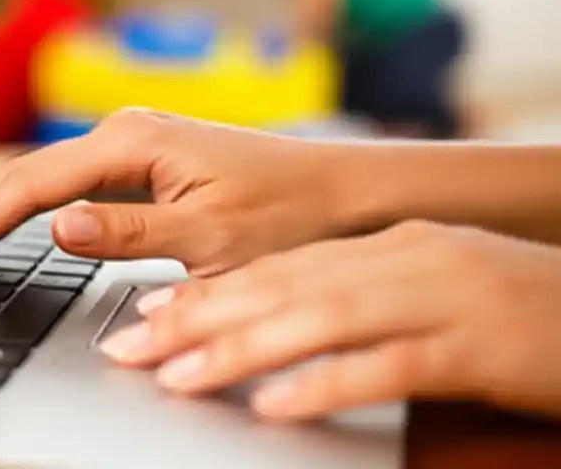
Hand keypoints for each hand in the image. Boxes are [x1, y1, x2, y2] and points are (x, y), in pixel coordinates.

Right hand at [0, 110, 356, 279]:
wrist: (343, 190)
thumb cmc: (291, 216)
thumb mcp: (214, 238)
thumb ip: (131, 233)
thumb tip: (53, 227)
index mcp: (132, 142)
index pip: (30, 189)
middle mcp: (122, 130)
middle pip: (18, 177)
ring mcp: (128, 141)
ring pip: (35, 179)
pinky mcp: (137, 158)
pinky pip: (60, 183)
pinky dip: (18, 209)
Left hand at [100, 221, 560, 420]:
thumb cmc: (519, 314)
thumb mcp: (429, 293)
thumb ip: (357, 300)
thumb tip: (278, 327)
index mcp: (389, 246)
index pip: (278, 267)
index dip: (208, 291)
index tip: (147, 313)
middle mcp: (406, 261)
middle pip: (281, 287)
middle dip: (198, 318)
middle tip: (132, 346)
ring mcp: (442, 298)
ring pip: (320, 319)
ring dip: (241, 349)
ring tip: (179, 375)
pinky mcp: (476, 346)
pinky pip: (388, 366)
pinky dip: (326, 384)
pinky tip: (277, 405)